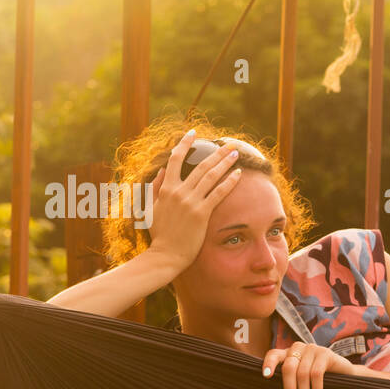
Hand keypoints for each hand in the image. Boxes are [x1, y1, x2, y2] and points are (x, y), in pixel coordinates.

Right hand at [143, 131, 244, 269]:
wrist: (166, 255)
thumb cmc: (159, 234)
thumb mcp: (151, 208)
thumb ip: (155, 188)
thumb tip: (162, 170)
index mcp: (166, 188)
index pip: (176, 159)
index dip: (185, 143)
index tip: (193, 133)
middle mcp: (179, 191)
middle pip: (201, 165)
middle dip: (216, 152)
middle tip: (229, 143)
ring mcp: (191, 202)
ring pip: (211, 176)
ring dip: (225, 162)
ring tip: (236, 153)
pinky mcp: (202, 213)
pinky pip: (219, 193)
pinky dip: (230, 182)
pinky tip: (238, 174)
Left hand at [261, 341, 354, 388]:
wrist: (345, 374)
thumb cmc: (320, 379)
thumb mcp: (302, 378)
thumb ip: (291, 381)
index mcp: (288, 353)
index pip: (274, 354)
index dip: (269, 364)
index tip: (266, 377)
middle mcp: (298, 348)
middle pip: (289, 369)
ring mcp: (312, 349)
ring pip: (303, 374)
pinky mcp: (325, 353)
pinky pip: (317, 374)